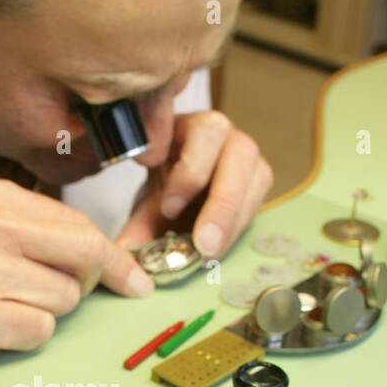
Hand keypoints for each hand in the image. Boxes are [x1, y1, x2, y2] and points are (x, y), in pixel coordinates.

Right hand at [0, 173, 153, 372]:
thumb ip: (30, 231)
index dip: (112, 258)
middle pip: (84, 255)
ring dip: (42, 315)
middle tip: (61, 298)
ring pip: (64, 300)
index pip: (79, 224)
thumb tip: (107, 257)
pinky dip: (22, 339)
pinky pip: (39, 332)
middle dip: (87, 285)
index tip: (132, 279)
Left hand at [116, 111, 273, 259]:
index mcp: (192, 127)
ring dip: (233, 220)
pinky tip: (218, 249)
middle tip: (202, 243)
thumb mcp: (149, 203)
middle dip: (222, 203)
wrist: (183, 194)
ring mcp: (249, 155)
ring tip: (209, 253)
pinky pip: (258, 202)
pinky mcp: (260, 179)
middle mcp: (227, 135)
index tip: (168, 209)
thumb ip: (140, 227)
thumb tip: (126, 258)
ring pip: (258, 177)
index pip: (203, 135)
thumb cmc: (166, 188)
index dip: (189, 173)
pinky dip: (238, 228)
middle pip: (241, 153)